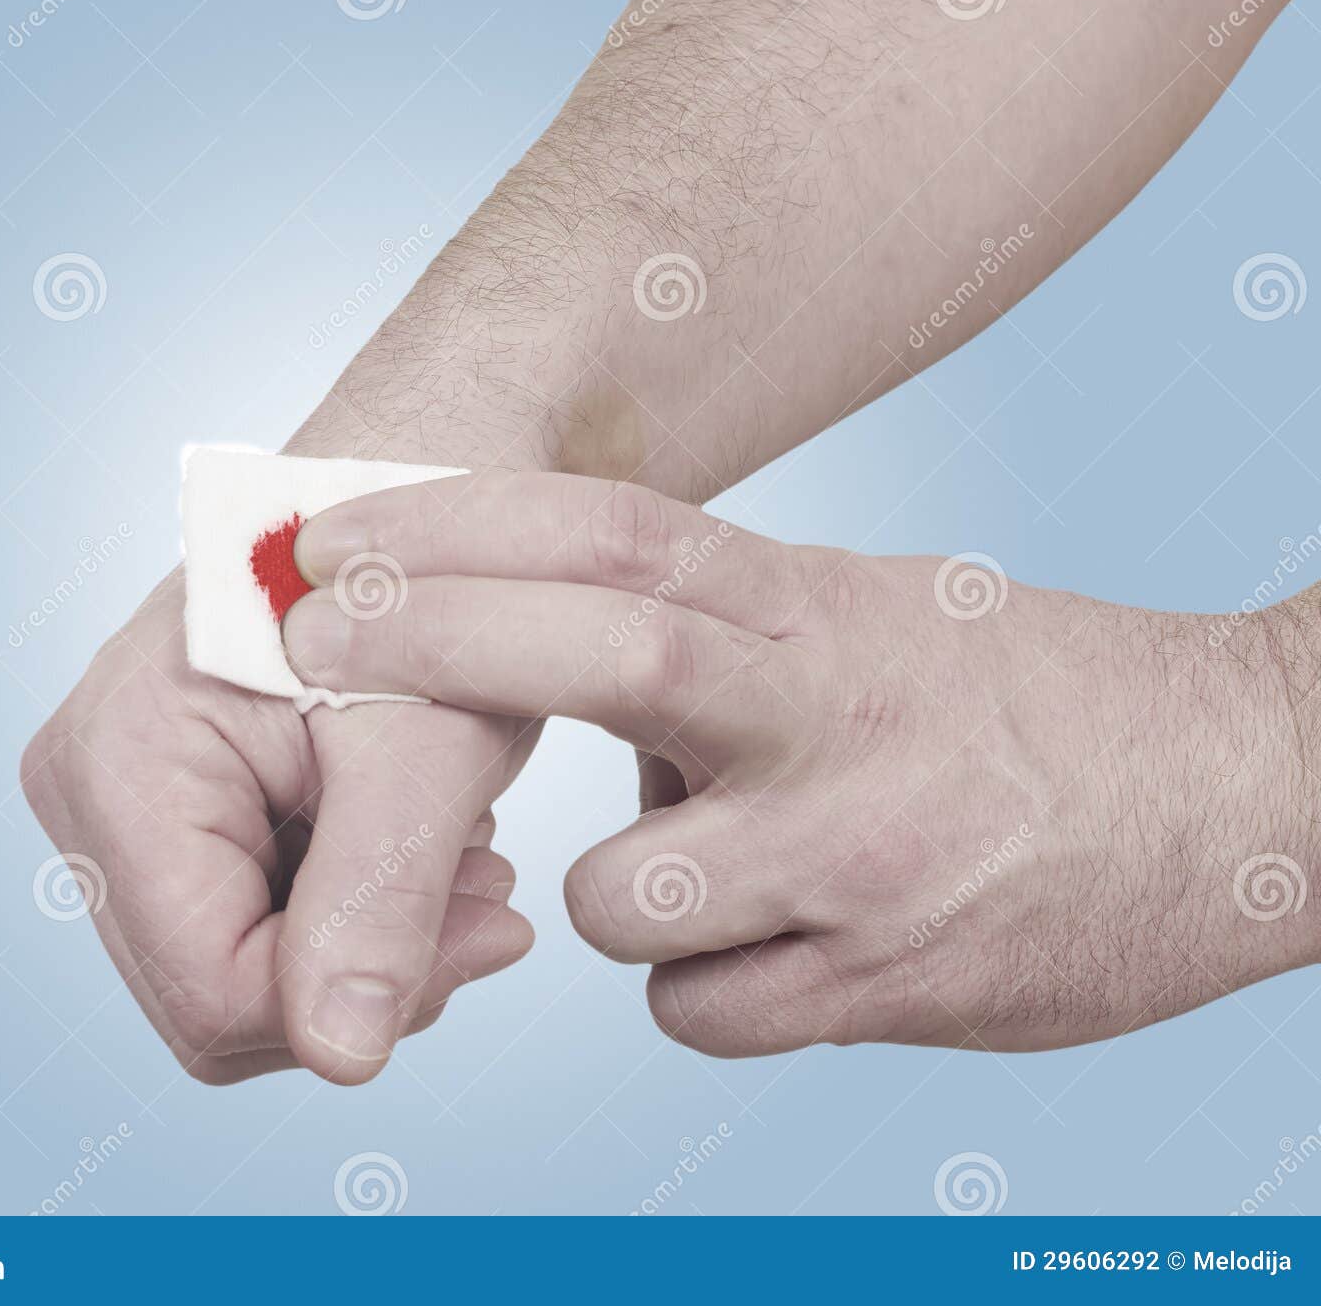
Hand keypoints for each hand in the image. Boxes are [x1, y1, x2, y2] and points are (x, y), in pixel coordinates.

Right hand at [20, 566, 532, 1083]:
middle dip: (362, 963)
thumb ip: (378, 895)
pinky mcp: (170, 797)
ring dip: (365, 931)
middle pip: (215, 993)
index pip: (212, 993)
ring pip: (239, 965)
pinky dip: (347, 898)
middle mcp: (88, 783)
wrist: (426, 487)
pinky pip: (249, 913)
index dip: (355, 996)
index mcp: (116, 763)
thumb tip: (344, 1060)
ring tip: (458, 843)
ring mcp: (123, 792)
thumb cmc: (430, 578)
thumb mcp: (423, 742)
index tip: (490, 930)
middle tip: (483, 883)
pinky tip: (413, 831)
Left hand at [283, 472, 1319, 1055]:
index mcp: (824, 608)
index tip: (339, 529)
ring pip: (634, 896)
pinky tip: (775, 949)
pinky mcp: (901, 986)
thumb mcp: (871, 621)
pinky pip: (707, 1013)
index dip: (465, 523)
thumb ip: (728, 647)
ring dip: (610, 893)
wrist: (1243, 788)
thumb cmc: (1024, 699)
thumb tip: (585, 705)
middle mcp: (840, 715)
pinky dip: (696, 985)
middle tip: (310, 637)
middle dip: (438, 639)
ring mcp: (872, 857)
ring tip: (697, 870)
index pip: (621, 534)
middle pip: (612, 652)